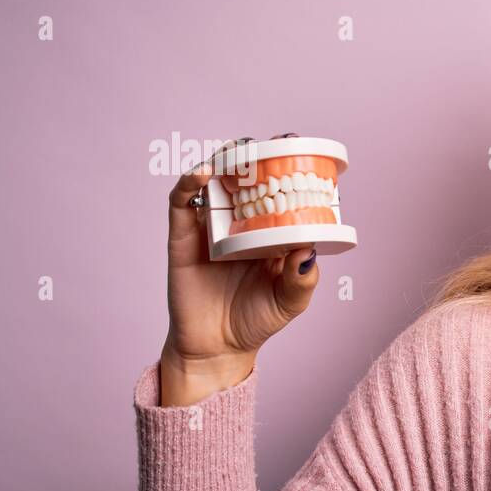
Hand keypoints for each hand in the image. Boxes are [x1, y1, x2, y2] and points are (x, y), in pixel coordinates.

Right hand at [160, 140, 318, 404]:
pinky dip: (189, 182)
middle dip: (262, 156)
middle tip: (280, 141)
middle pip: (249, 179)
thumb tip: (308, 249)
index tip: (305, 149)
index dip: (290, 169)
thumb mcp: (289, 302)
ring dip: (227, 160)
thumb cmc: (255, 321)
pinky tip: (203, 172)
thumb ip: (301, 279)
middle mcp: (240, 224)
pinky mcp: (183, 236)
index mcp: (270, 233)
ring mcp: (210, 227)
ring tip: (242, 148)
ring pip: (216, 182)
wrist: (216, 349)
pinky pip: (182, 202)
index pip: (280, 192)